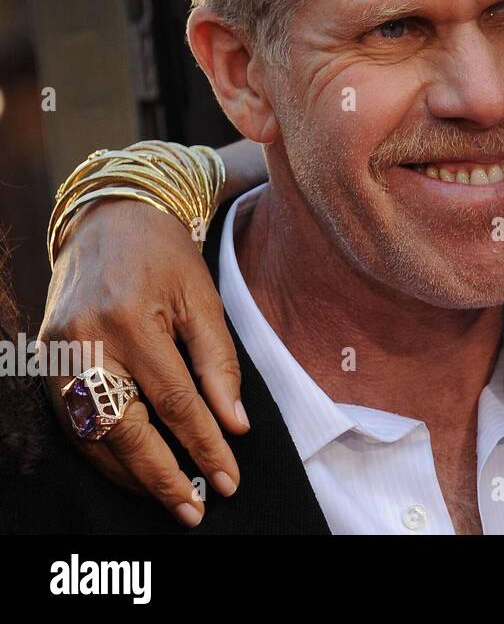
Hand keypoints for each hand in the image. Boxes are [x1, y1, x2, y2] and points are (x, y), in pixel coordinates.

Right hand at [41, 198, 248, 526]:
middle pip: (125, 430)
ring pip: (92, 435)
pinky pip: (73, 421)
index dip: (205, 446)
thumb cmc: (166, 258)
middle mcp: (87, 344)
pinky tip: (133, 470)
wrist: (108, 218)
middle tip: (195, 509)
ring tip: (170, 497)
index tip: (228, 479)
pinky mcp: (45, 361)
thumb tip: (235, 425)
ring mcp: (58, 355)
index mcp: (132, 322)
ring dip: (131, 475)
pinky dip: (104, 452)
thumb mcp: (204, 301)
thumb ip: (219, 365)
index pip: (175, 403)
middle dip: (163, 477)